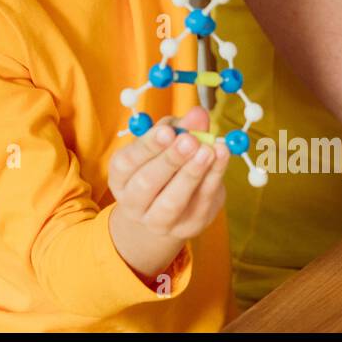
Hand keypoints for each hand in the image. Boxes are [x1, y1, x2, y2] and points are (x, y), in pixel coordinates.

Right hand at [108, 105, 230, 244]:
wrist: (171, 208)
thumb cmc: (163, 163)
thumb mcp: (166, 140)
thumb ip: (180, 126)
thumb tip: (199, 114)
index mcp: (120, 176)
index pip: (127, 162)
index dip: (148, 146)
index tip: (167, 131)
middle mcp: (133, 202)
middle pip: (147, 183)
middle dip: (170, 160)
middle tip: (190, 141)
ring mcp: (159, 221)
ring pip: (172, 201)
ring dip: (191, 174)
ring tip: (208, 151)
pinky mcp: (189, 226)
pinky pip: (201, 203)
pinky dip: (213, 178)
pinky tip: (221, 157)